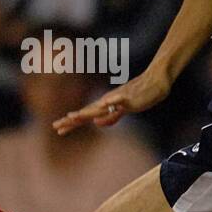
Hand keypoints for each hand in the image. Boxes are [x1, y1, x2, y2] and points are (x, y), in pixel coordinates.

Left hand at [52, 65, 171, 134]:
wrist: (155, 82)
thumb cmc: (139, 96)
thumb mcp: (123, 110)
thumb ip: (112, 117)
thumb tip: (97, 124)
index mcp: (105, 106)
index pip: (84, 116)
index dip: (71, 122)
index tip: (57, 128)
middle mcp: (107, 102)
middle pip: (86, 113)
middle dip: (71, 120)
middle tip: (56, 126)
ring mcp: (117, 99)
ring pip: (99, 107)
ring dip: (86, 113)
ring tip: (72, 117)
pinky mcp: (129, 97)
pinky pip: (119, 100)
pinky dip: (111, 102)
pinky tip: (104, 105)